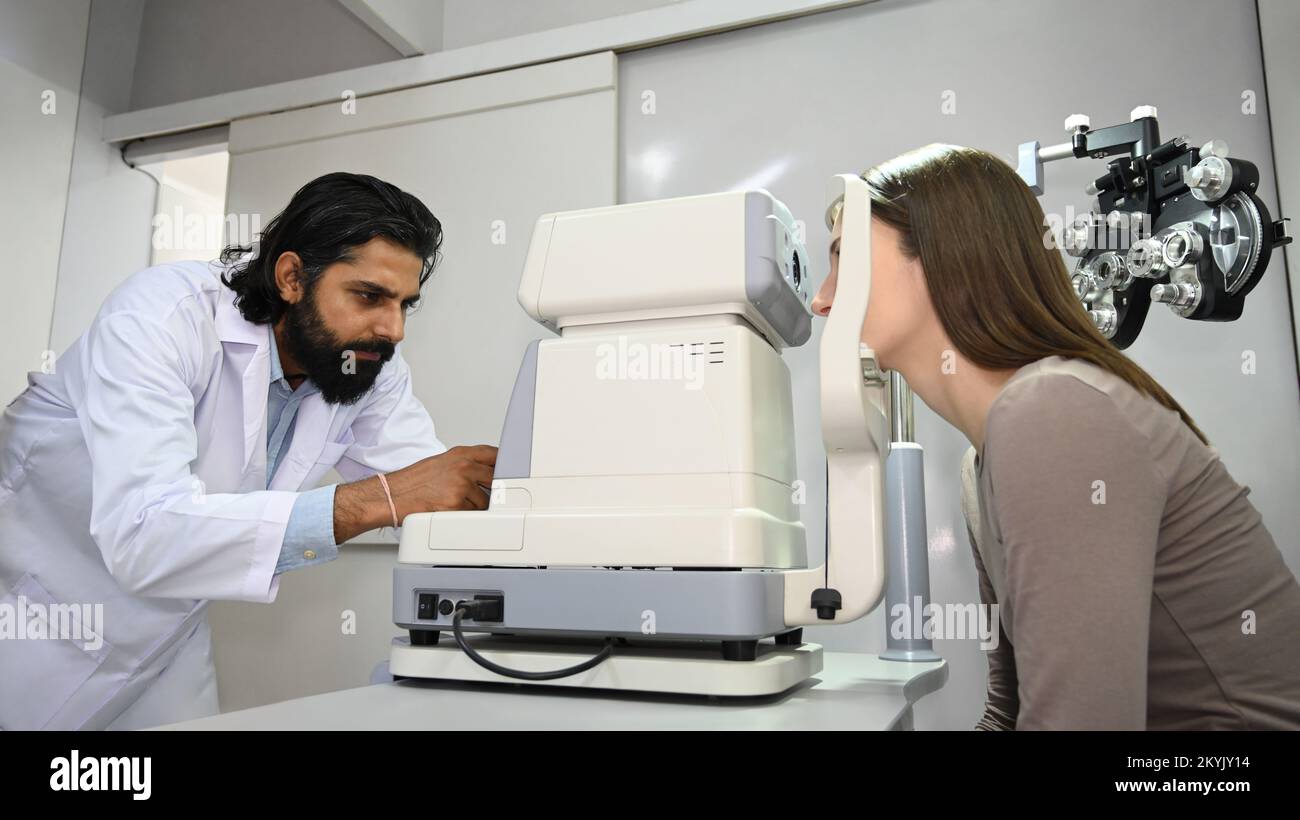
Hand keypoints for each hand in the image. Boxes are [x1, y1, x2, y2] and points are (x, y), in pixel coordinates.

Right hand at [332, 445, 497, 541]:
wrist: (392, 495)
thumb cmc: (413, 482)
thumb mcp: (441, 463)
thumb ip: (464, 465)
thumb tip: (485, 473)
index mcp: (460, 454)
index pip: (493, 454)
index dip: (503, 464)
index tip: (509, 471)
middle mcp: (462, 467)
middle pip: (495, 478)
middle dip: (492, 489)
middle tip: (484, 495)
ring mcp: (461, 485)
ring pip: (485, 500)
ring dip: (477, 506)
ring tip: (455, 504)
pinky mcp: (456, 505)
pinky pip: (473, 515)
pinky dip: (466, 517)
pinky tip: (450, 512)